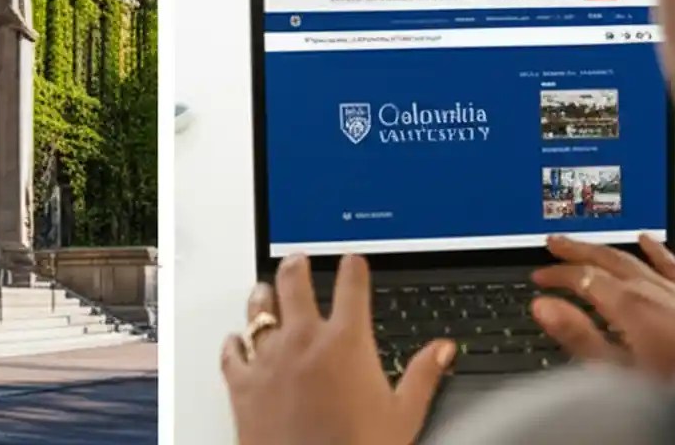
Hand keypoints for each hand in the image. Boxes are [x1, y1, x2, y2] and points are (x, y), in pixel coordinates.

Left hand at [222, 254, 455, 444]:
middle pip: (294, 284)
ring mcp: (269, 359)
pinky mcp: (243, 384)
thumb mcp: (404, 414)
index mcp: (346, 342)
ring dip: (263, 297)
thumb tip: (443, 349)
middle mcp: (304, 341)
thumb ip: (423, 374)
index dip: (352, 268)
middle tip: (298, 260)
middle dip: (296, 267)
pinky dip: (234, 343)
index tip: (352, 261)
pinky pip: (232, 353)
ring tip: (265, 289)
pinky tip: (235, 340)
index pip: (350, 286)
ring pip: (259, 311)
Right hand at [531, 234, 674, 377]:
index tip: (539, 278)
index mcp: (627, 305)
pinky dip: (653, 248)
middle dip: (575, 250)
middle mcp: (650, 289)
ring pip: (631, 257)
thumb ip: (578, 335)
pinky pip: (669, 263)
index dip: (556, 275)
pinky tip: (646, 239)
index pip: (582, 278)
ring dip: (604, 247)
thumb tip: (544, 307)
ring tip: (586, 241)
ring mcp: (673, 290)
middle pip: (605, 259)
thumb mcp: (616, 368)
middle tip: (552, 244)